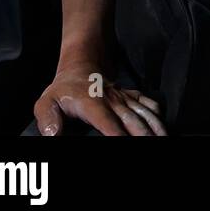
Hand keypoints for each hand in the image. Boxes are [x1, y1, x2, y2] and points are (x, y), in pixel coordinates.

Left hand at [34, 65, 165, 135]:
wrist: (80, 66)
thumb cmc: (63, 90)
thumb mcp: (45, 103)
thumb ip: (47, 119)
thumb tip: (52, 135)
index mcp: (92, 105)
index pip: (108, 123)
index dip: (118, 134)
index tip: (124, 143)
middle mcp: (113, 101)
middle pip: (133, 121)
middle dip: (144, 135)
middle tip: (155, 144)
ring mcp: (124, 98)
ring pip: (145, 113)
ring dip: (155, 126)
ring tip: (164, 138)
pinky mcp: (131, 96)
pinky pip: (148, 103)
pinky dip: (157, 114)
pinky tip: (161, 125)